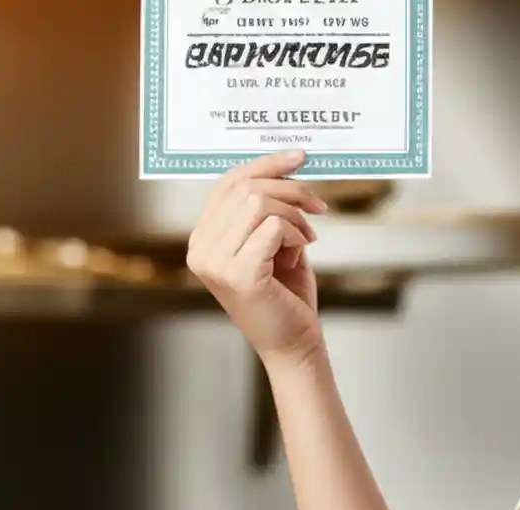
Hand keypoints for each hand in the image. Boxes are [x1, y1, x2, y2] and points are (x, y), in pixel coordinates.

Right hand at [186, 149, 329, 370]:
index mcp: (203, 239)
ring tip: (308, 236)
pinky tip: (302, 250)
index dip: (265, 164)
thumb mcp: (275, 244)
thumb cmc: (287, 296)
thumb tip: (287, 168)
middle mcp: (201, 249)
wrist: (294, 343)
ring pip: (259, 203)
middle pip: (245, 188)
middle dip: (290, 189)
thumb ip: (270, 211)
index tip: (299, 156)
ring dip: (295, 214)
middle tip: (318, 206)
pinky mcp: (239, 274)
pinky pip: (273, 227)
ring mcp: (215, 262)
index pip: (228, 183)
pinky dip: (295, 232)